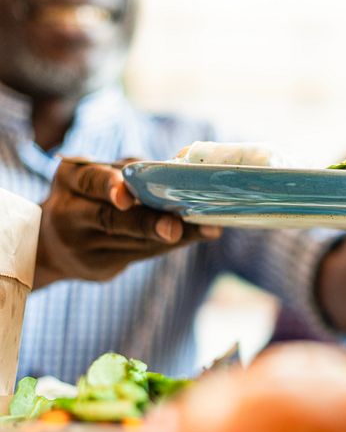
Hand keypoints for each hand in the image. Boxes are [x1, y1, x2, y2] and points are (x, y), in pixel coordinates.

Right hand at [34, 159, 220, 287]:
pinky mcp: (98, 267)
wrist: (55, 243)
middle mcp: (68, 214)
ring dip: (173, 236)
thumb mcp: (98, 175)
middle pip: (111, 220)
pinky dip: (169, 245)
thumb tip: (182, 165)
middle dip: (147, 223)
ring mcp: (81, 246)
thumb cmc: (90, 196)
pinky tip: (194, 237)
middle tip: (175, 226)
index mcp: (69, 180)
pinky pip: (140, 255)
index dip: (109, 187)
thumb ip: (131, 172)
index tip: (125, 197)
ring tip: (205, 228)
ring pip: (133, 241)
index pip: (89, 181)